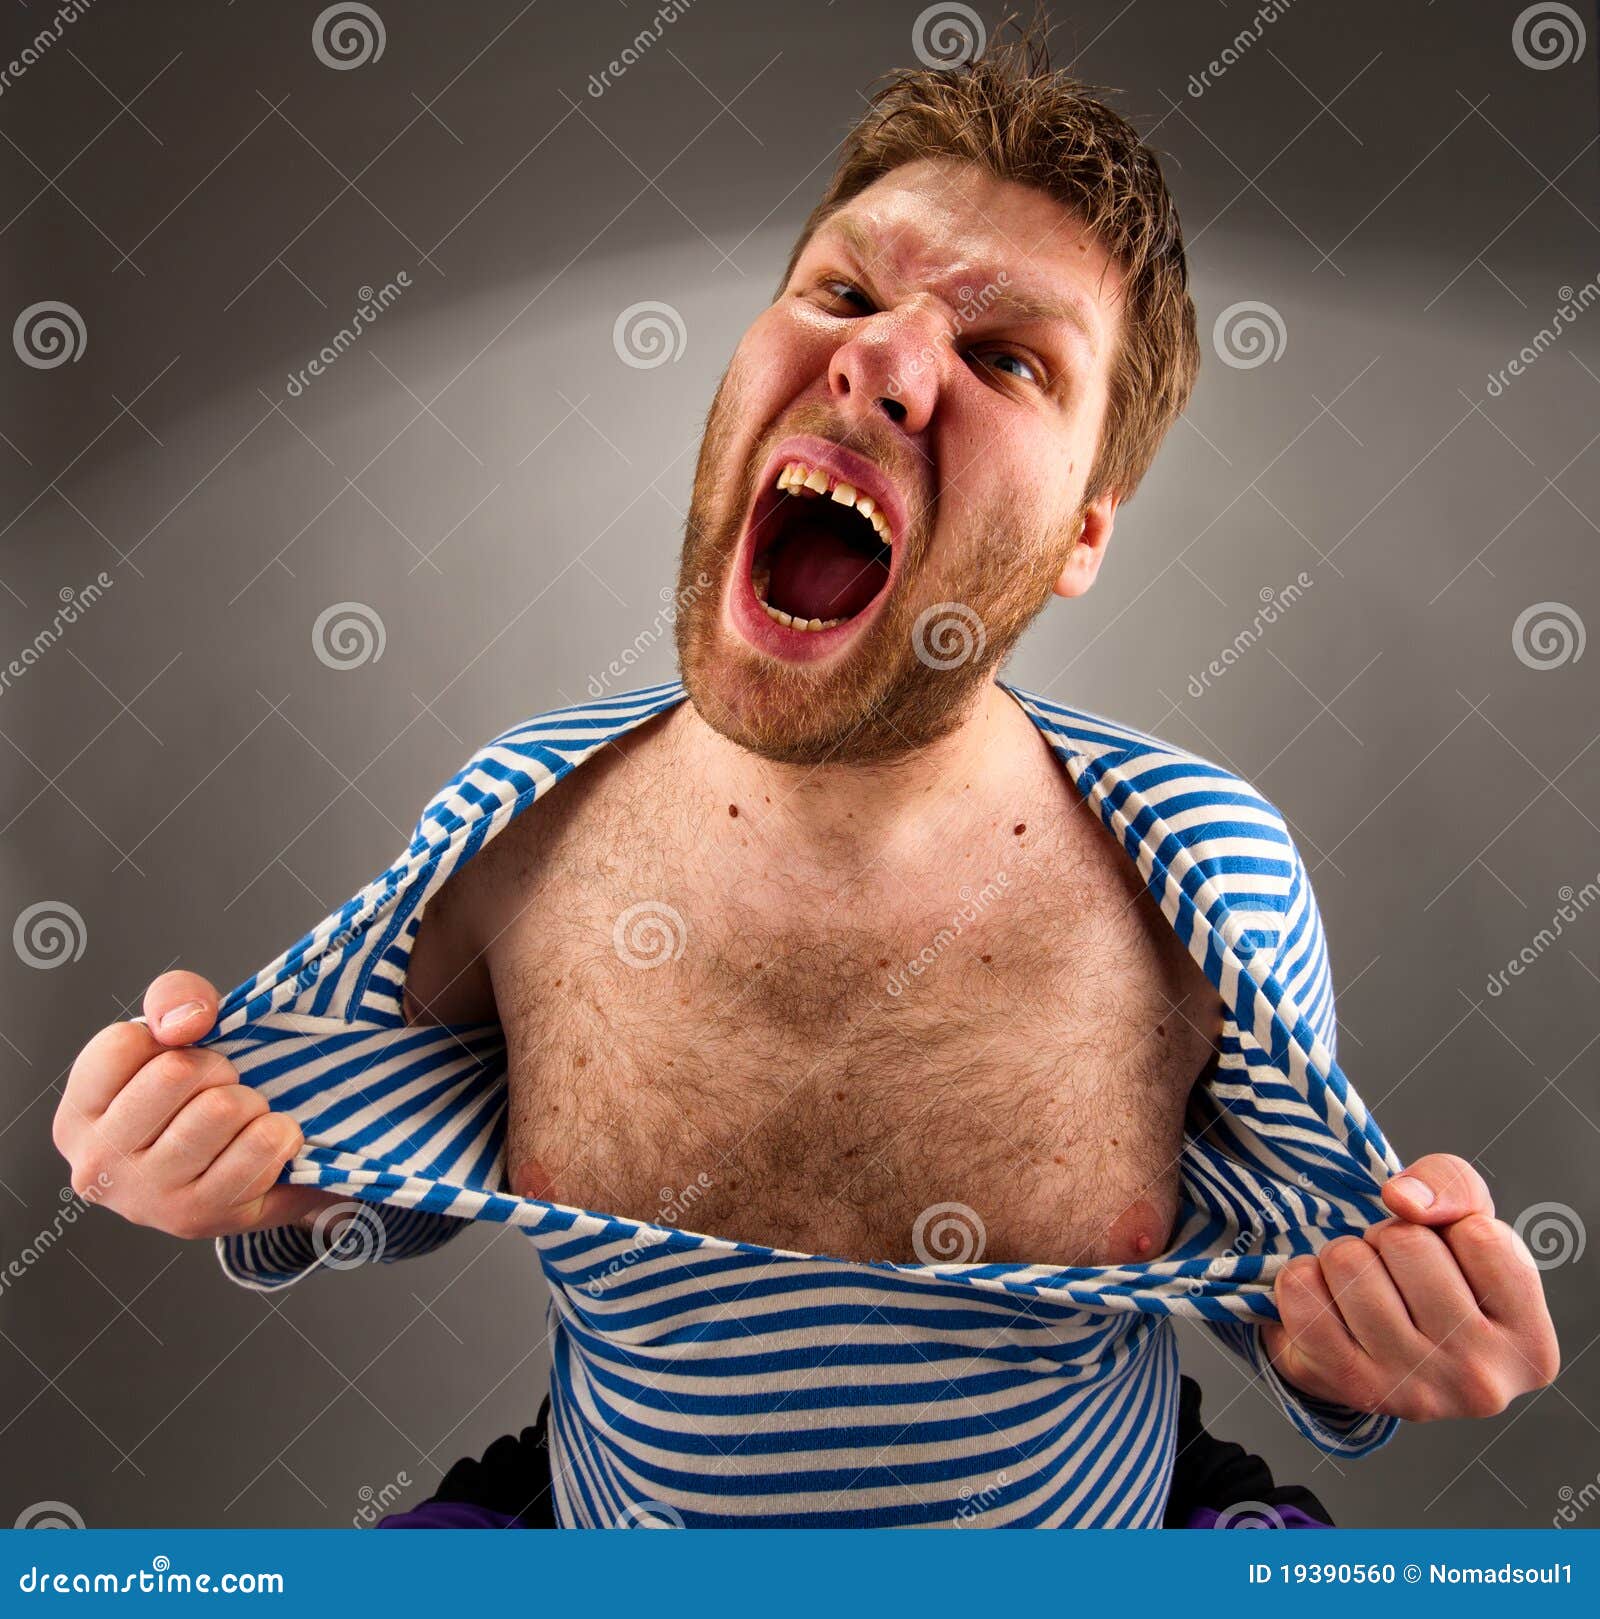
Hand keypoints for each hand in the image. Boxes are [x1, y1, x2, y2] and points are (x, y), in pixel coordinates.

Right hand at [52, 970, 344, 1239]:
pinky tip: (263, 1143)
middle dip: (218, 1068)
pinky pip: (263, 1144)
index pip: (123, 1044)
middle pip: (177, 1073)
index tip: (180, 1059)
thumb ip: (174, 997)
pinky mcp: (202, 1217)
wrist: (247, 1167)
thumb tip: (188, 1022)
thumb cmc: (197, 1094)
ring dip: (251, 1102)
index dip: (172, 1039)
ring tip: (240, 1118)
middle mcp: (98, 1165)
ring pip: (223, 1108)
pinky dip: (280, 1132)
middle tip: (220, 1089)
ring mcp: (147, 1198)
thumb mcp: (177, 1031)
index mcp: (77, 1117)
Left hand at [1261, 1154, 1560, 1420]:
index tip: (1450, 1261)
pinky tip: (1326, 1299)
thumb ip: (1453, 1185)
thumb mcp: (1466, 1220)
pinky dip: (1302, 1276)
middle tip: (1396, 1273)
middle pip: (1407, 1243)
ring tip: (1365, 1287)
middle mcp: (1479, 1382)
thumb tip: (1404, 1200)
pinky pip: (1300, 1289)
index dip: (1449, 1228)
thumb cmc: (1435, 1276)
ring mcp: (1411, 1391)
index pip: (1478, 1235)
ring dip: (1346, 1256)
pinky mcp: (1342, 1386)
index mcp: (1531, 1349)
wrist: (1370, 1346)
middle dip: (1390, 1238)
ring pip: (1349, 1261)